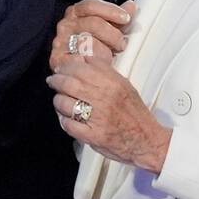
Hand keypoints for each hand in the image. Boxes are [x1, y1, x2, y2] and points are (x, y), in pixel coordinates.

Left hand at [48, 56, 170, 172]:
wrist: (146, 140)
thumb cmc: (134, 112)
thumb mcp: (124, 85)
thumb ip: (104, 72)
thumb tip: (83, 58)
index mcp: (113, 83)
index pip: (82, 68)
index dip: (67, 67)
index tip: (61, 68)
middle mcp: (105, 98)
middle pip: (70, 83)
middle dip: (56, 81)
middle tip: (52, 81)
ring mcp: (98, 118)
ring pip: (65, 104)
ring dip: (58, 101)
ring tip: (59, 100)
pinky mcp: (93, 136)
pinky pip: (69, 125)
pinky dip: (64, 120)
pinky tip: (66, 118)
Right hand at [50, 0, 136, 70]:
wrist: (79, 75)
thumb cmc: (95, 49)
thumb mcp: (109, 31)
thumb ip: (119, 19)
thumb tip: (132, 6)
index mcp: (75, 13)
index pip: (91, 6)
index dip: (110, 10)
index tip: (126, 18)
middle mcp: (65, 26)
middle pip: (93, 23)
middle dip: (112, 35)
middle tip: (121, 45)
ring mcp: (60, 43)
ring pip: (87, 42)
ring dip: (104, 52)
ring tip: (110, 58)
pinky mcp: (57, 61)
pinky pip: (80, 61)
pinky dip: (93, 64)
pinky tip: (100, 66)